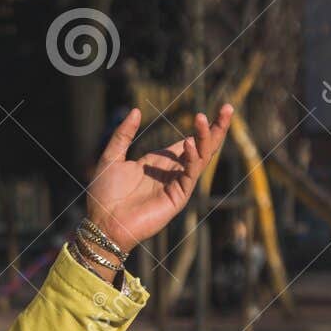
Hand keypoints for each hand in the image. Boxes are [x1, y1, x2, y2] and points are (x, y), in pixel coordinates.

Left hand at [85, 105, 232, 253]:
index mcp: (159, 162)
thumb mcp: (111, 157)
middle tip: (228, 108)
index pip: (188, 141)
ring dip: (205, 138)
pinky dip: (192, 158)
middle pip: (201, 147)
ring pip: (200, 157)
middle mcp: (172, 172)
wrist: (102, 222)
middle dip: (215, 129)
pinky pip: (190, 174)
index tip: (208, 111)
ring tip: (203, 118)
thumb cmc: (104, 194)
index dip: (201, 128)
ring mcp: (177, 184)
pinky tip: (188, 143)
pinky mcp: (178, 197)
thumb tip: (136, 110)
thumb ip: (124, 134)